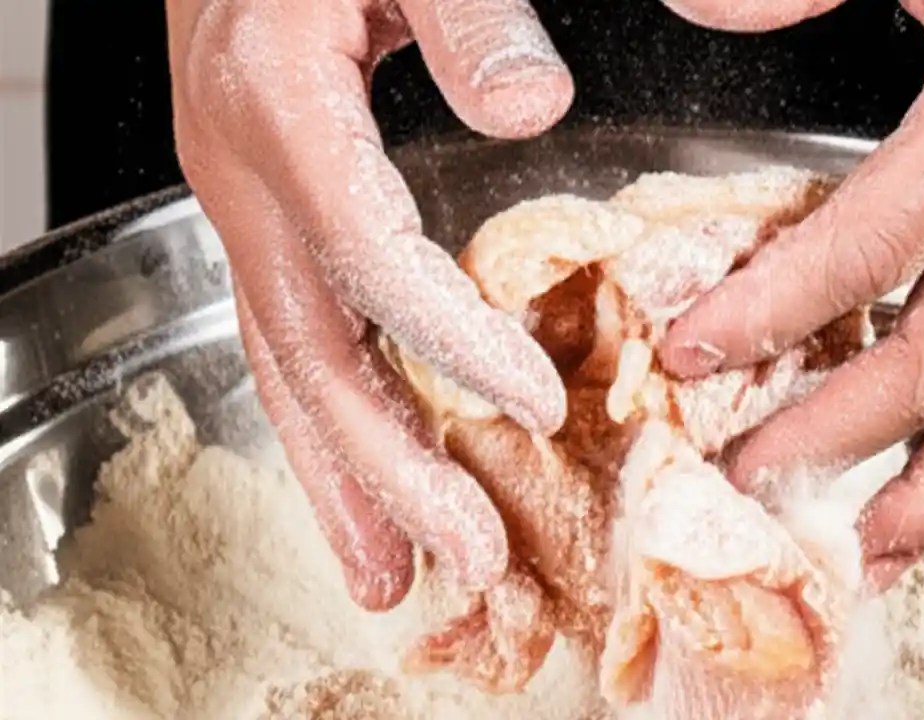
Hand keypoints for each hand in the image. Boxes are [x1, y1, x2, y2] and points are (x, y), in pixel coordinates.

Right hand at [166, 0, 572, 609]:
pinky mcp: (264, 217)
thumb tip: (530, 110)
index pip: (369, 255)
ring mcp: (243, 204)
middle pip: (313, 351)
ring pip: (286, 366)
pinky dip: (326, 422)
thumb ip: (468, 17)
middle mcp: (244, 175)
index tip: (534, 407)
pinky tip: (360, 477)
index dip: (450, 342)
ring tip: (391, 574)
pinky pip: (290, 340)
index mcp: (280, 106)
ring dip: (342, 478)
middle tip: (464, 559)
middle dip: (387, 469)